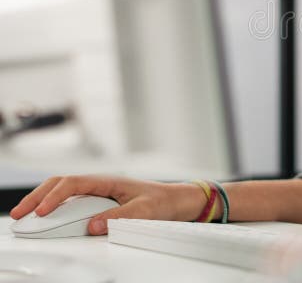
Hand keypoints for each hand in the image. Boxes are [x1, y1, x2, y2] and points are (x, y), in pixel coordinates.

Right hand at [9, 175, 207, 234]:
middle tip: (19, 213)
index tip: (42, 211)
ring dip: (43, 201)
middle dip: (37, 196)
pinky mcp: (100, 203)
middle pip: (61, 184)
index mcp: (109, 181)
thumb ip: (118, 217)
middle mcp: (101, 184)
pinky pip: (72, 203)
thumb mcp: (143, 210)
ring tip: (25, 215)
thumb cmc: (163, 201)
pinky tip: (46, 218)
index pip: (74, 183)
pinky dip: (55, 208)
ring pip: (63, 192)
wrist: (177, 201)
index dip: (55, 196)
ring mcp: (98, 193)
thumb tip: (92, 226)